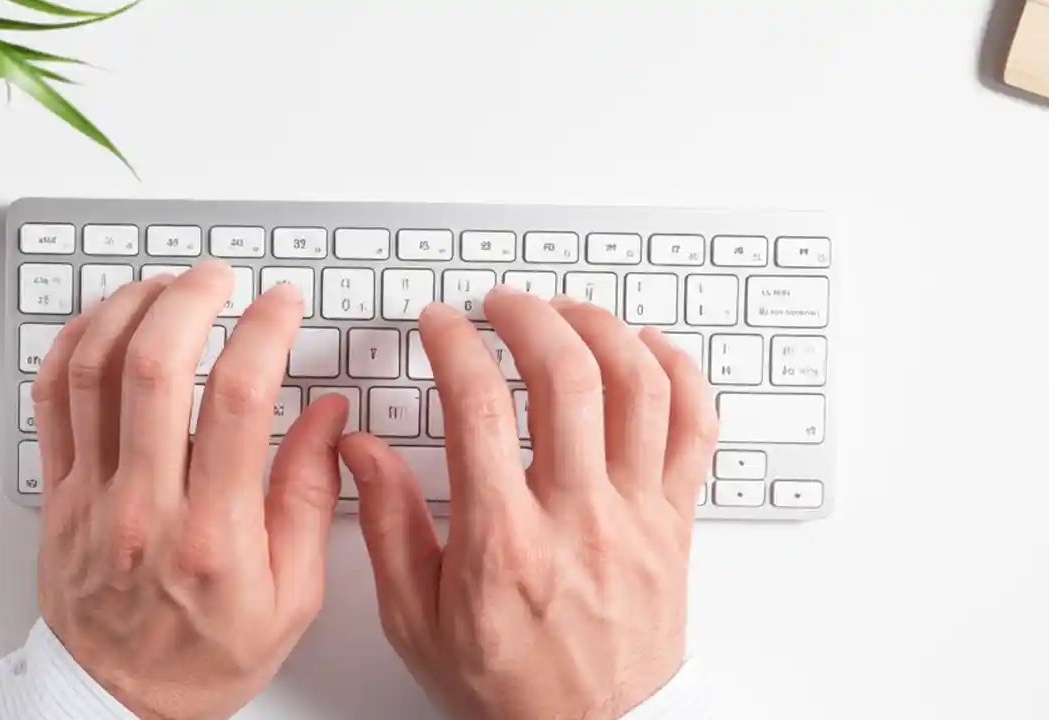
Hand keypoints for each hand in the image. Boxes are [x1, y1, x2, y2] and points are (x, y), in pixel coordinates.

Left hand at [30, 261, 347, 719]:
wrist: (118, 701)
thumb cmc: (208, 655)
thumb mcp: (292, 597)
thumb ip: (309, 497)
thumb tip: (327, 417)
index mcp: (214, 533)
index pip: (238, 400)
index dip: (265, 332)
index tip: (283, 305)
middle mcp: (145, 505)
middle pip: (153, 367)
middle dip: (191, 298)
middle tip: (221, 277)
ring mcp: (91, 496)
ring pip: (92, 370)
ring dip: (131, 307)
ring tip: (169, 286)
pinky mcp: (56, 494)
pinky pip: (50, 399)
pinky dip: (74, 342)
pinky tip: (107, 321)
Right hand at [341, 287, 716, 719]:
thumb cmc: (506, 687)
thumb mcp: (416, 619)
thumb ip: (387, 525)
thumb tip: (362, 449)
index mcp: (503, 542)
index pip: (477, 407)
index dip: (452, 345)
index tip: (439, 325)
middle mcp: (578, 519)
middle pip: (566, 376)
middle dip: (526, 315)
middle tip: (499, 304)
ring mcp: (637, 516)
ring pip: (639, 386)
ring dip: (598, 328)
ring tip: (563, 314)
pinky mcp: (676, 522)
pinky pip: (697, 426)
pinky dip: (676, 370)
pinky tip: (643, 350)